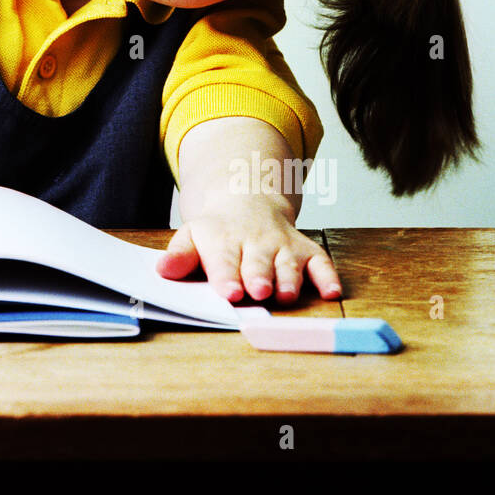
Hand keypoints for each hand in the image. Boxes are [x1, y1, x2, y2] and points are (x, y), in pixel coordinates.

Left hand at [155, 192, 341, 304]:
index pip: (223, 259)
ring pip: (288, 263)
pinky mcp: (306, 250)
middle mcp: (256, 241)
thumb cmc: (216, 230)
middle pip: (258, 261)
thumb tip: (162, 271)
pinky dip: (328, 277)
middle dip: (258, 277)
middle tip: (257, 291)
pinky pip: (321, 262)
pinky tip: (332, 292)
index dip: (226, 276)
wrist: (246, 199)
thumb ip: (180, 255)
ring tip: (286, 294)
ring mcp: (283, 245)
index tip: (229, 292)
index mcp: (223, 239)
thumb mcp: (192, 236)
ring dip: (289, 279)